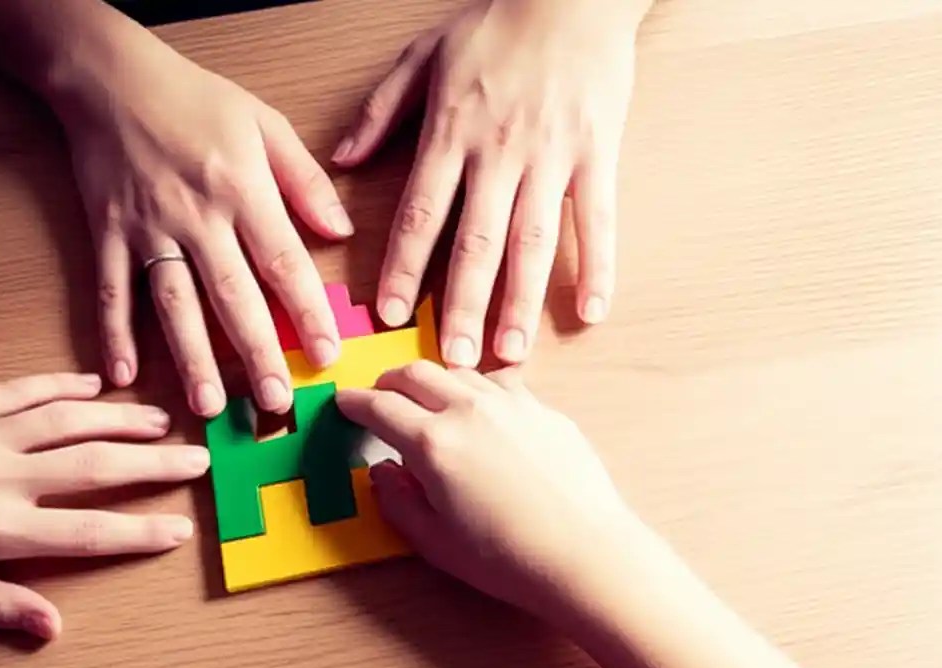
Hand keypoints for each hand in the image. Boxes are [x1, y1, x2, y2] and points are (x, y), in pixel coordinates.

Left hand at [0, 373, 207, 639]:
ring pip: (72, 421)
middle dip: (156, 462)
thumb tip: (52, 628)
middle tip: (198, 458)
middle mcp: (3, 476)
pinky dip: (64, 385)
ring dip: (123, 419)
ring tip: (162, 419)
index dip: (141, 531)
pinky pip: (25, 389)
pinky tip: (95, 385)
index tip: (178, 528)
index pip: (89, 531)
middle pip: (98, 466)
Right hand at [61, 41, 352, 415]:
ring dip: (191, 357)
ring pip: (172, 303)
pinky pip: (112, 290)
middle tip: (275, 401)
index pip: (282, 261)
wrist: (110, 77)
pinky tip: (123, 375)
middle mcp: (196, 216)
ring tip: (209, 405)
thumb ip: (305, 180)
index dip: (306, 311)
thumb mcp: (265, 123)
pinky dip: (113, 334)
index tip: (327, 354)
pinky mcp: (108, 234)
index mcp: (242, 190)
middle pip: (231, 294)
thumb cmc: (194, 98)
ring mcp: (148, 229)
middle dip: (256, 352)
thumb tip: (342, 231)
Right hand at [335, 361, 641, 618]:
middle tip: (379, 397)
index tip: (343, 404)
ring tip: (428, 402)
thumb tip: (382, 471)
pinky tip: (479, 409)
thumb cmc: (508, 558)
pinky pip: (500, 382)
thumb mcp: (435, 542)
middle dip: (388, 381)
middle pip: (414, 373)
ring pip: (458, 372)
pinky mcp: (543, 410)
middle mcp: (468, 410)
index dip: (353, 402)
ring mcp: (510, 404)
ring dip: (433, 380)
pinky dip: (476, 388)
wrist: (586, 554)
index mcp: (432, 442)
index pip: (378, 406)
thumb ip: (398, 500)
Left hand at [336, 0, 647, 365]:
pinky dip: (598, 267)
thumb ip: (381, 112)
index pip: (421, 212)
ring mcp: (552, 157)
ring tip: (510, 353)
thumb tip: (342, 161)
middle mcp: (500, 153)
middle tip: (455, 359)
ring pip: (534, 242)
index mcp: (452, 132)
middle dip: (463, 305)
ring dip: (521, 302)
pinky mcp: (598, 155)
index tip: (389, 314)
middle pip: (477, 242)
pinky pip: (598, 220)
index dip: (403, 267)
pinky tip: (592, 312)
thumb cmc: (495, 22)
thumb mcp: (422, 55)